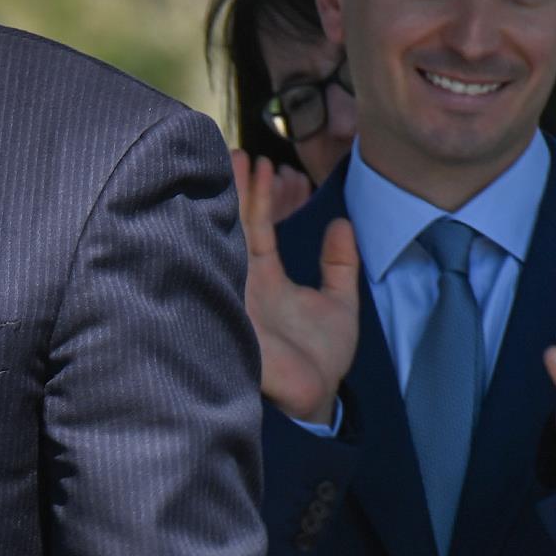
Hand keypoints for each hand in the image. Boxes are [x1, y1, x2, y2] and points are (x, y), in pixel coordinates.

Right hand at [233, 146, 359, 422]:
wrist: (313, 402)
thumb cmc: (320, 362)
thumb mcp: (339, 305)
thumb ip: (341, 266)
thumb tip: (344, 224)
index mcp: (265, 279)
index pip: (256, 226)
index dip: (259, 194)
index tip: (263, 162)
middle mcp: (242, 283)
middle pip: (231, 225)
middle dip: (233, 189)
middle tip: (235, 152)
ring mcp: (231, 297)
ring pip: (219, 241)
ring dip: (224, 204)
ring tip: (231, 164)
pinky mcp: (227, 315)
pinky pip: (214, 273)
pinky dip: (212, 244)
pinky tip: (212, 214)